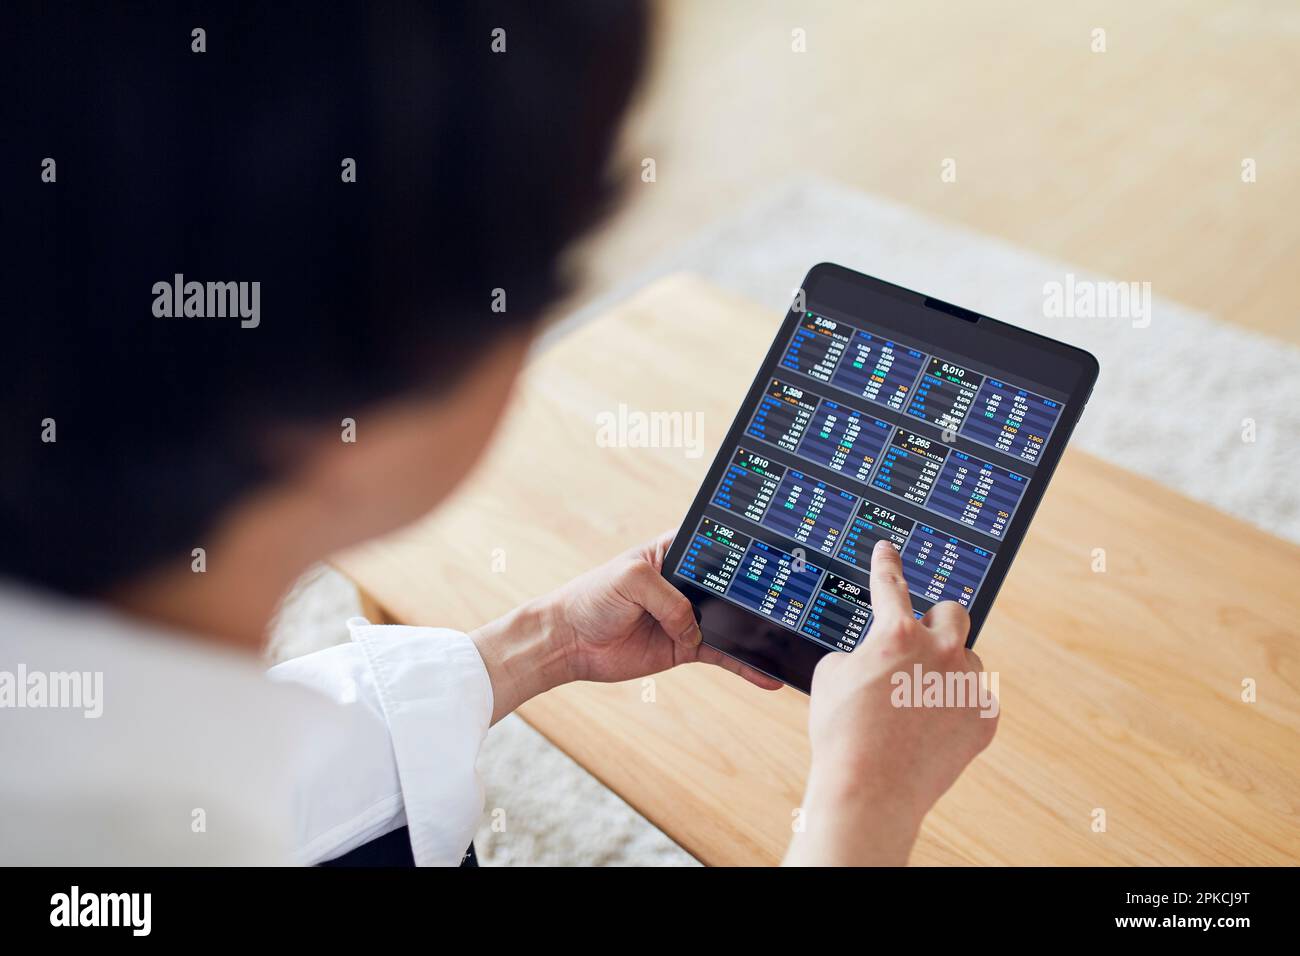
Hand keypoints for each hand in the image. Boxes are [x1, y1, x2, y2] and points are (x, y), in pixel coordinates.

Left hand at [547, 531, 782, 688]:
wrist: (568, 641)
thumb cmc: (592, 597)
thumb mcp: (631, 581)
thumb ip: (670, 600)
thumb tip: (695, 631)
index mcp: (674, 552)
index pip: (717, 544)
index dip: (743, 547)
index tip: (777, 552)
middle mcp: (686, 583)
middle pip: (730, 586)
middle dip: (758, 593)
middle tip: (793, 600)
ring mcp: (687, 617)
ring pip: (731, 623)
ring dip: (756, 633)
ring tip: (791, 641)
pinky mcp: (684, 648)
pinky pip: (722, 656)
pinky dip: (744, 667)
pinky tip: (767, 677)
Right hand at [784, 538, 998, 865]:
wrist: (869, 789)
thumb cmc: (841, 733)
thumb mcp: (830, 677)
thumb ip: (859, 654)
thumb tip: (875, 659)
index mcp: (895, 633)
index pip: (890, 585)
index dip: (886, 564)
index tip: (889, 548)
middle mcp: (939, 650)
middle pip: (954, 613)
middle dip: (937, 621)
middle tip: (920, 641)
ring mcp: (967, 685)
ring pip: (964, 661)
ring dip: (944, 672)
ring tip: (914, 708)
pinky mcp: (984, 719)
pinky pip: (973, 700)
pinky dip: (954, 710)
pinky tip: (929, 732)